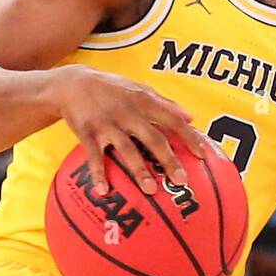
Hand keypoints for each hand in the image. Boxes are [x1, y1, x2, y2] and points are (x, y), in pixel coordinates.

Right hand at [53, 64, 207, 196]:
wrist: (73, 84)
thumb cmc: (112, 88)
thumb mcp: (140, 88)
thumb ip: (165, 103)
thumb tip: (190, 117)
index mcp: (145, 101)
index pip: (173, 119)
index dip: (189, 137)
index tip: (202, 155)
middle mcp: (129, 112)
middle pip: (154, 138)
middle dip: (169, 160)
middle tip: (181, 180)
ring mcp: (108, 123)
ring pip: (127, 150)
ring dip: (139, 171)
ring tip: (150, 190)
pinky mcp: (87, 133)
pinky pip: (94, 156)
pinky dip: (98, 174)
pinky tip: (104, 191)